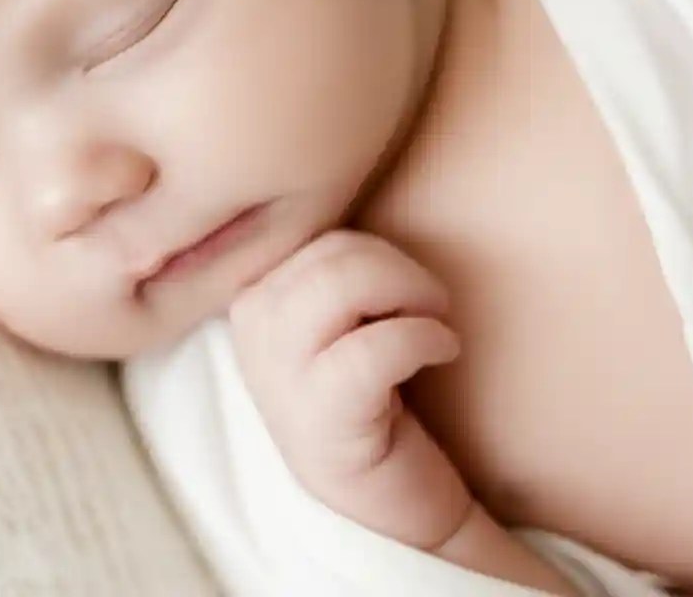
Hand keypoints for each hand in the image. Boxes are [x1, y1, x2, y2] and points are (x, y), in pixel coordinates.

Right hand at [228, 230, 471, 548]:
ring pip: (343, 283)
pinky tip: (442, 351)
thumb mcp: (336, 313)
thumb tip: (358, 199)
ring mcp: (279, 378)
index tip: (394, 283)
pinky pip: (376, 347)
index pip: (307, 226)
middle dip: (398, 267)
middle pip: (330, 251)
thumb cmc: (371, 390)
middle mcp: (251, 332)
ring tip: (433, 323)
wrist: (392, 494)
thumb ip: (331, 262)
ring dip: (412, 293)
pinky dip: (425, 336)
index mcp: (250, 294)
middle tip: (430, 303)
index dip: (368, 247)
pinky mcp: (322, 418)